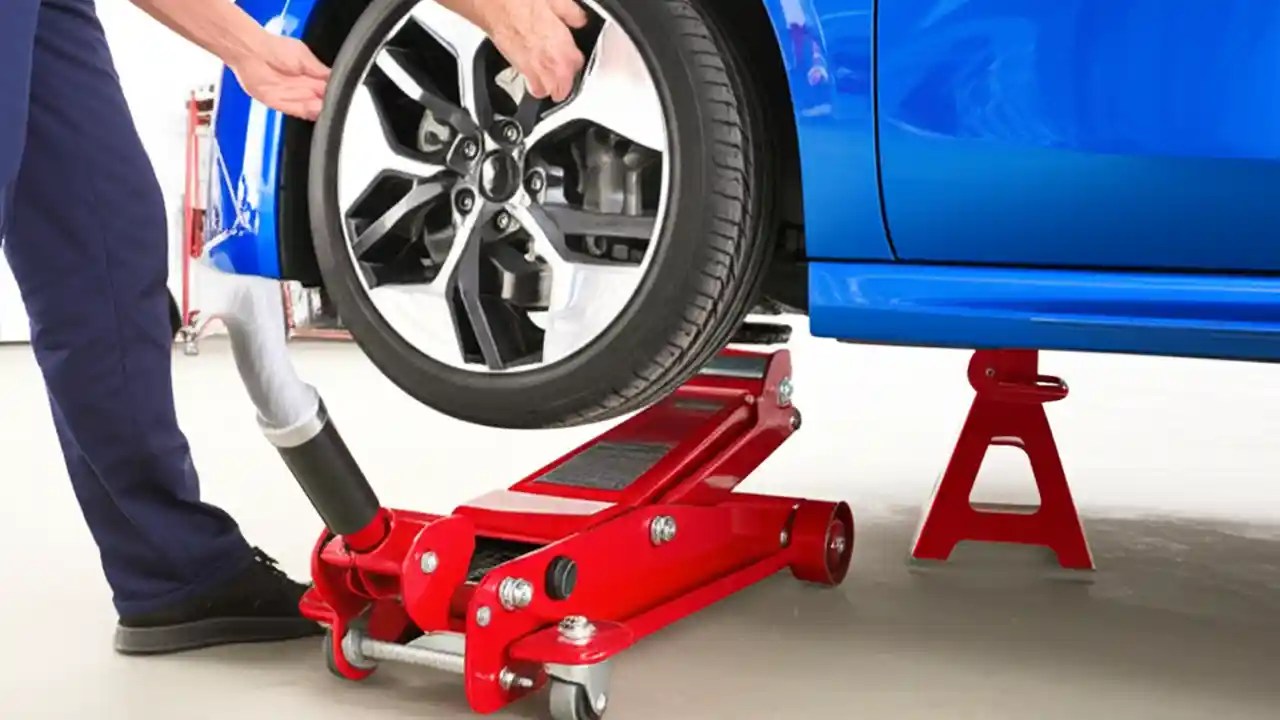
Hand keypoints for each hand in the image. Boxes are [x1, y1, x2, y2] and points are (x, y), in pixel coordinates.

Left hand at [228, 34, 330, 120]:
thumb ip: (320, 70)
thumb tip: (337, 79)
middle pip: (322, 102)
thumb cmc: (274, 48)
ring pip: (312, 110)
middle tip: (339, 104)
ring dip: (321, 110)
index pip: (329, 89)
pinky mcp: (280, 104)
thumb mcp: (305, 57)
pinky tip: (317, 110)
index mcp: (311, 76)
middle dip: (330, 104)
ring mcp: (291, 97)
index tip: (345, 96)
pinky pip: (298, 112)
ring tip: (328, 106)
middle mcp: (302, 88)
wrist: (251, 52)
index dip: (337, 93)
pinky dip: (308, 113)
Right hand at [458, 0, 588, 101]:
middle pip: (565, 87)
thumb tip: (578, 19)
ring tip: (553, 82)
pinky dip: (535, 86)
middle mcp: (551, 63)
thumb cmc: (520, 3)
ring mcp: (534, 69)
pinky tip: (536, 77)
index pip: (578, 64)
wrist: (496, 6)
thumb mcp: (556, 1)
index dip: (576, 59)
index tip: (573, 54)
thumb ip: (572, 13)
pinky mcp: (519, 69)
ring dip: (552, 87)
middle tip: (565, 74)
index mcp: (564, 48)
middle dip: (566, 82)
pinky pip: (532, 87)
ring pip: (549, 91)